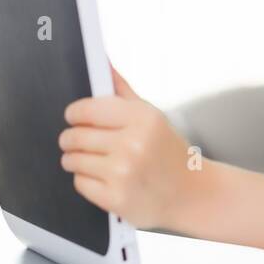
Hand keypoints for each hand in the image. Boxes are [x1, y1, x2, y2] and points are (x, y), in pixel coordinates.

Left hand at [59, 65, 199, 231]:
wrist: (192, 193)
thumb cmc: (169, 153)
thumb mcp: (152, 117)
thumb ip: (123, 91)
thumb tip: (103, 64)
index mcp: (142, 118)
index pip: (86, 109)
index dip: (75, 114)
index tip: (75, 117)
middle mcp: (132, 144)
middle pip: (74, 136)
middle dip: (72, 139)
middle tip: (80, 141)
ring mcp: (123, 173)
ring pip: (72, 160)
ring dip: (76, 160)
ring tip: (93, 160)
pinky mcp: (116, 198)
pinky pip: (79, 182)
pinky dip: (86, 181)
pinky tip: (103, 178)